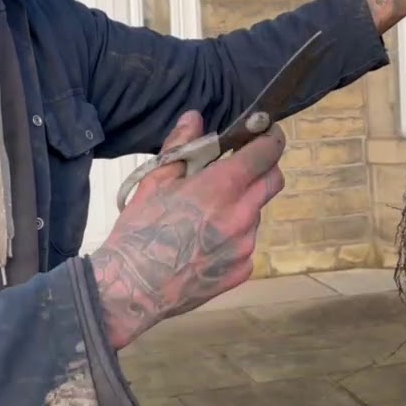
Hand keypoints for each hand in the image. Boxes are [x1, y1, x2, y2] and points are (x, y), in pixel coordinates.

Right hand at [88, 110, 285, 348]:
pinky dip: (233, 236)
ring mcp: (246, 245)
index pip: (267, 151)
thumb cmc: (140, 230)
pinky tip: (204, 243)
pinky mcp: (242, 270)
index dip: (269, 137)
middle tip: (239, 167)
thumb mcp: (156, 180)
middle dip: (264, 167)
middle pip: (274, 180)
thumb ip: (181, 145)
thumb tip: (195, 117)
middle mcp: (243, 215)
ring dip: (242, 204)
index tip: (263, 131)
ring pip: (257, 212)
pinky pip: (247, 244)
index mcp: (223, 187)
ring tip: (207, 214)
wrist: (132, 288)